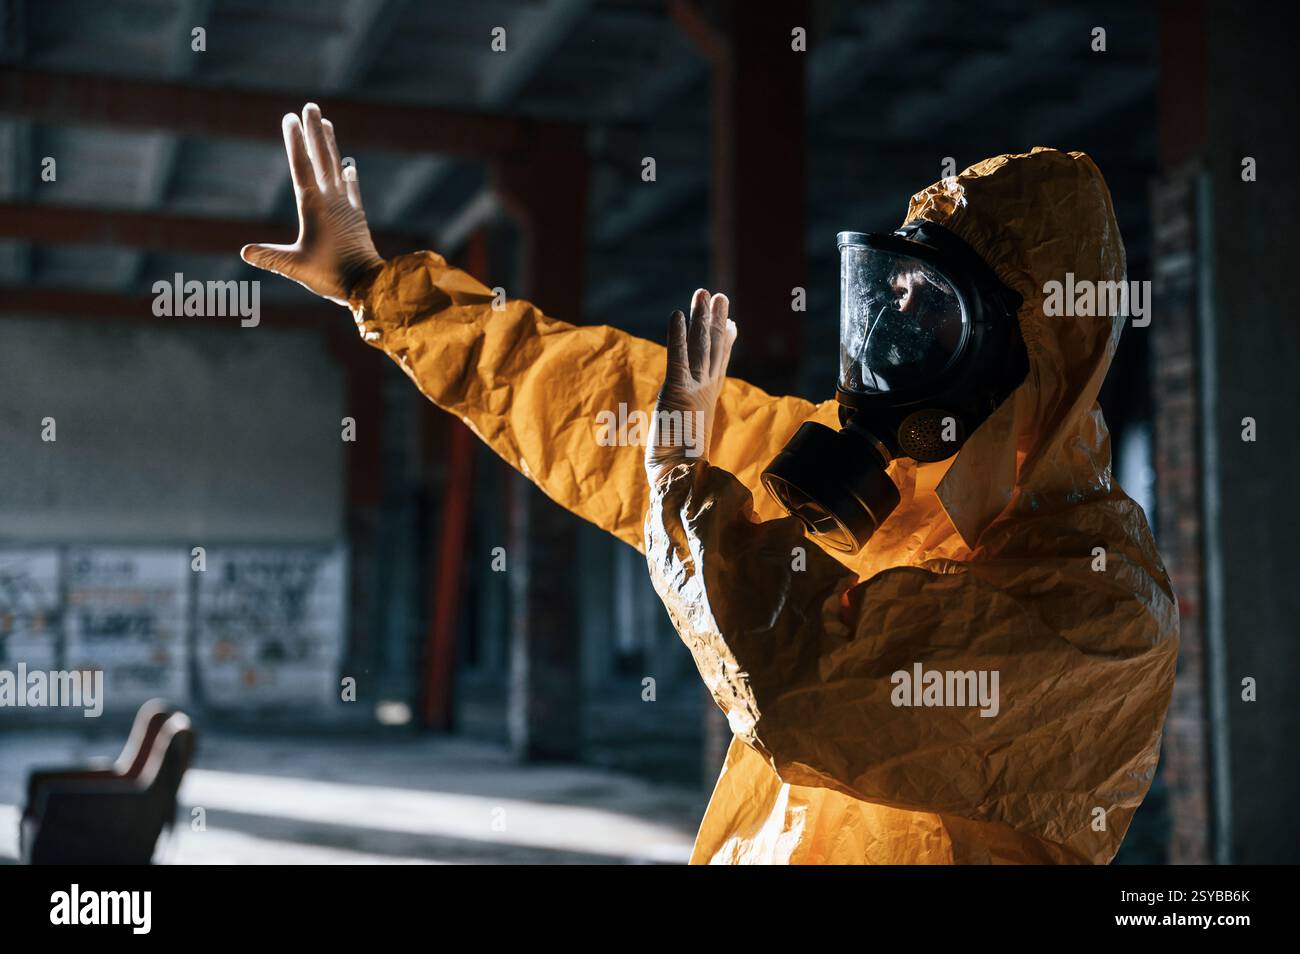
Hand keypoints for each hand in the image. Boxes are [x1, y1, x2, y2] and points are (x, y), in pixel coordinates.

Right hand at [241, 103, 383, 304]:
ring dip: (331, 145)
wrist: (369, 285)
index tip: (290, 117)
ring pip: (337, 168)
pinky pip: (352, 190)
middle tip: (311, 106)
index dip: (294, 141)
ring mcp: (346, 206)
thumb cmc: (331, 276)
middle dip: (314, 131)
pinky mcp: (357, 217)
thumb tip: (244, 251)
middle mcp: (332, 200)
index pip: (300, 166)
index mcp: (314, 206)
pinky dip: (349, 176)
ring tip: (328, 123)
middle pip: (321, 158)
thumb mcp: (295, 267)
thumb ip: (270, 257)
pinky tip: (350, 165)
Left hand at [645, 288, 735, 486]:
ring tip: (704, 293)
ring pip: (699, 346)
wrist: (681, 479)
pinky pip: (677, 357)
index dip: (724, 341)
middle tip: (719, 296)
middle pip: (713, 347)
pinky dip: (677, 335)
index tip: (732, 323)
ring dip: (701, 318)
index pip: (719, 363)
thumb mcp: (690, 439)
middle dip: (715, 320)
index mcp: (708, 399)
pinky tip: (677, 314)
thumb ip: (693, 424)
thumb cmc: (682, 466)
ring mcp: (693, 388)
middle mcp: (704, 390)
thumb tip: (700, 418)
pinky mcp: (677, 391)